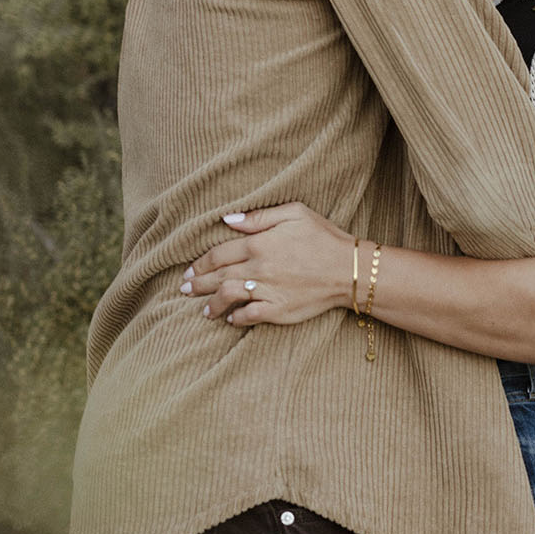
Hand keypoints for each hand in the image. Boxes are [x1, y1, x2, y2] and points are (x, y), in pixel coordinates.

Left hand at [182, 204, 355, 326]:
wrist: (349, 269)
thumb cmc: (324, 237)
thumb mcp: (295, 213)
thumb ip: (259, 216)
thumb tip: (227, 219)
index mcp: (258, 243)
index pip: (218, 254)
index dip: (200, 264)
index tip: (190, 271)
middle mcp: (258, 268)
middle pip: (218, 277)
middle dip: (197, 284)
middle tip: (185, 290)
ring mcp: (267, 290)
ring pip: (228, 298)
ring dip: (212, 305)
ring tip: (204, 311)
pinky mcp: (278, 310)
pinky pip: (249, 316)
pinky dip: (236, 319)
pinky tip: (230, 320)